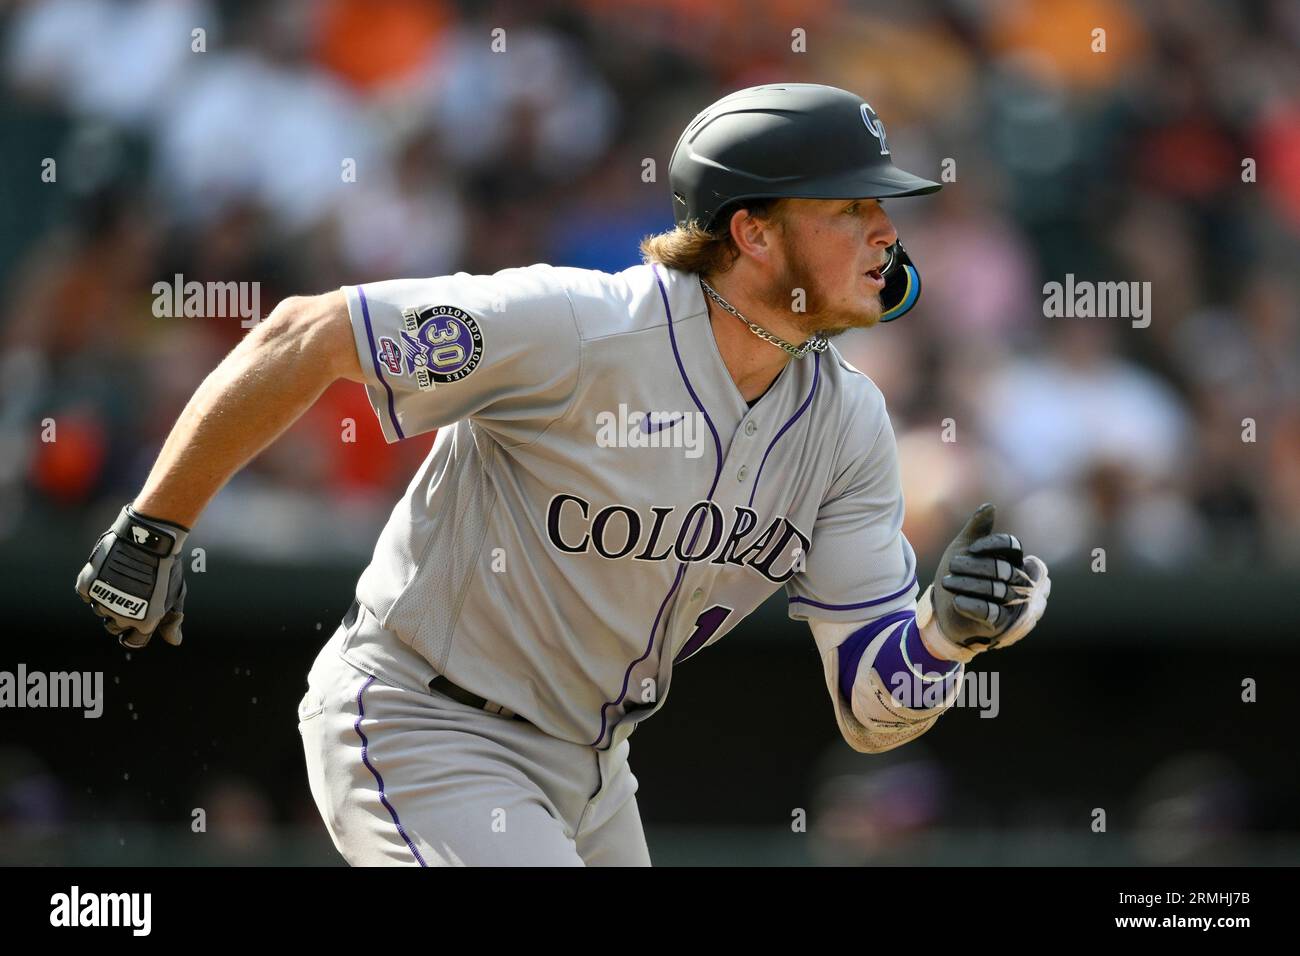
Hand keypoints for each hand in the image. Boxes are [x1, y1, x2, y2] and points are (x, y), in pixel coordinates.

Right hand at [75, 505, 188, 648]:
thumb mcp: (175, 594)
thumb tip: (174, 641)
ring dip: (108, 600)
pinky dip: (94, 587)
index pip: (133, 642)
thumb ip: (172, 620)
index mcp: (145, 622)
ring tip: (123, 579)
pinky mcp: (88, 585)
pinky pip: (86, 594)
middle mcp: (121, 616)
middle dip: (122, 616)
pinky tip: (107, 573)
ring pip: (99, 610)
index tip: (137, 623)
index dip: (136, 633)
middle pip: (114, 627)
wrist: (149, 538)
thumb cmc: (167, 567)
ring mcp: (103, 601)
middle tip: (132, 594)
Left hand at [928, 502, 1049, 654]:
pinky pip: (992, 613)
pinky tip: (956, 601)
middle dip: (974, 566)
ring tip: (946, 582)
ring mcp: (1010, 604)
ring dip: (968, 584)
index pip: (1012, 546)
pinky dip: (972, 606)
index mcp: (1009, 560)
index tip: (971, 548)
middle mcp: (1016, 581)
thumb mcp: (961, 549)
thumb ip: (976, 529)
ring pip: (996, 590)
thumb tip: (990, 506)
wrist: (941, 610)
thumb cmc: (957, 577)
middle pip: (1002, 569)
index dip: (993, 544)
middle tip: (953, 565)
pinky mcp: (1000, 623)